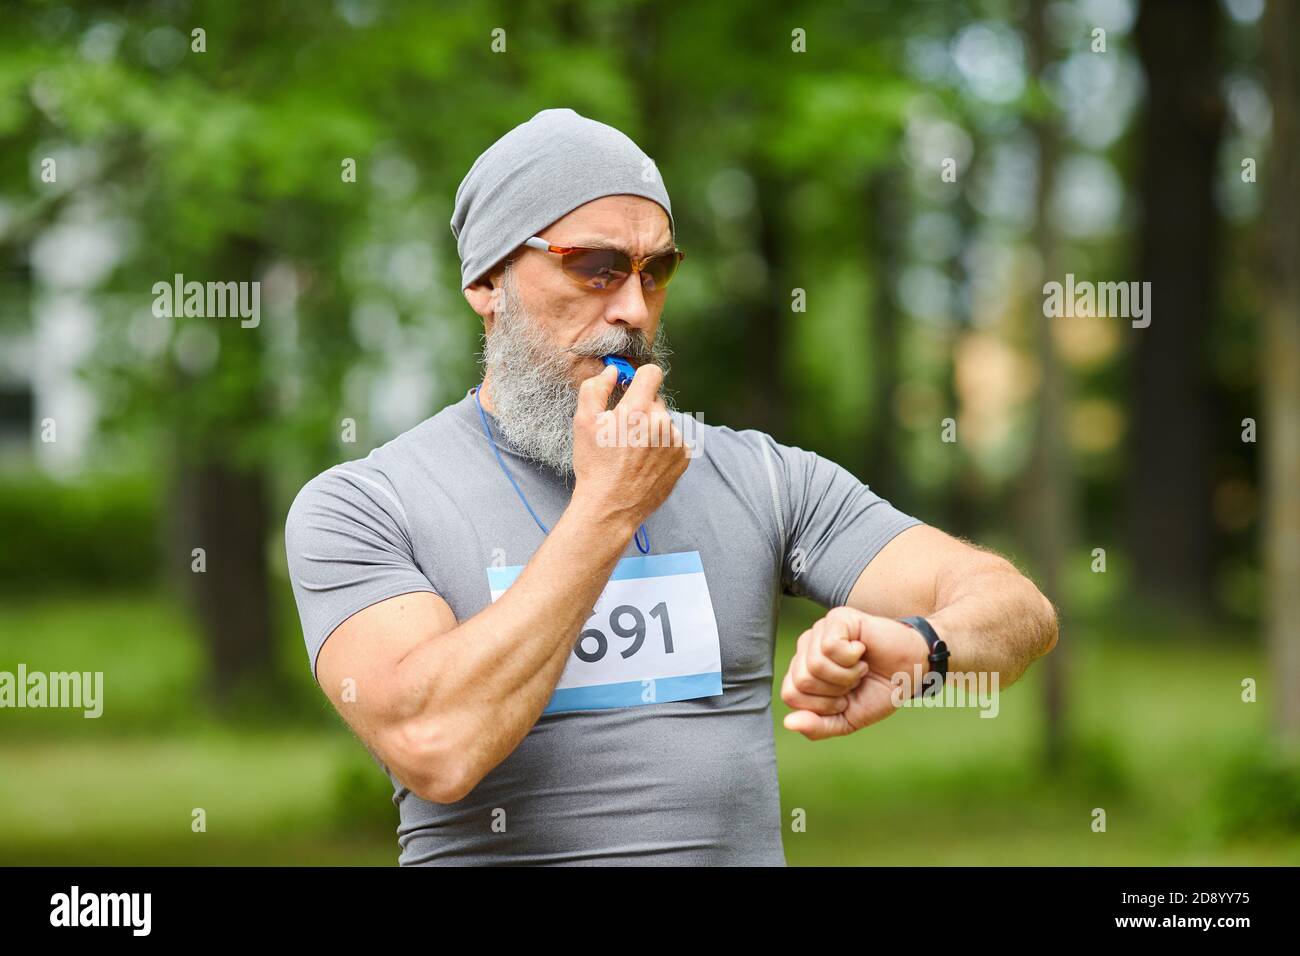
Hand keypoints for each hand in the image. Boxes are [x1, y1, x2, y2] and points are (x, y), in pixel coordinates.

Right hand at [570, 363, 689, 535]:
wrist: (611, 507)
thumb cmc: (594, 465)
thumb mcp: (583, 423)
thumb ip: (595, 388)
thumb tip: (612, 371)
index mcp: (638, 409)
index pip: (652, 373)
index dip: (639, 377)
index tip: (630, 388)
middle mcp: (662, 422)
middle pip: (655, 400)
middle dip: (641, 409)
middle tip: (623, 432)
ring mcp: (676, 441)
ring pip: (664, 422)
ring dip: (652, 429)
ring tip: (633, 452)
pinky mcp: (684, 458)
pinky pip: (674, 440)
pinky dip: (662, 446)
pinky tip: (645, 462)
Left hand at [781, 606, 931, 739]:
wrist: (912, 672)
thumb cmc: (878, 691)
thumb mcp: (846, 720)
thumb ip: (817, 727)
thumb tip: (789, 723)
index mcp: (802, 669)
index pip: (790, 694)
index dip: (822, 706)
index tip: (845, 698)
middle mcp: (806, 647)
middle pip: (800, 680)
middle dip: (835, 690)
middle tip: (855, 680)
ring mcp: (820, 630)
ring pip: (814, 664)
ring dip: (846, 675)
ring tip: (860, 667)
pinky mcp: (837, 617)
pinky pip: (829, 646)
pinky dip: (852, 658)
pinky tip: (862, 651)